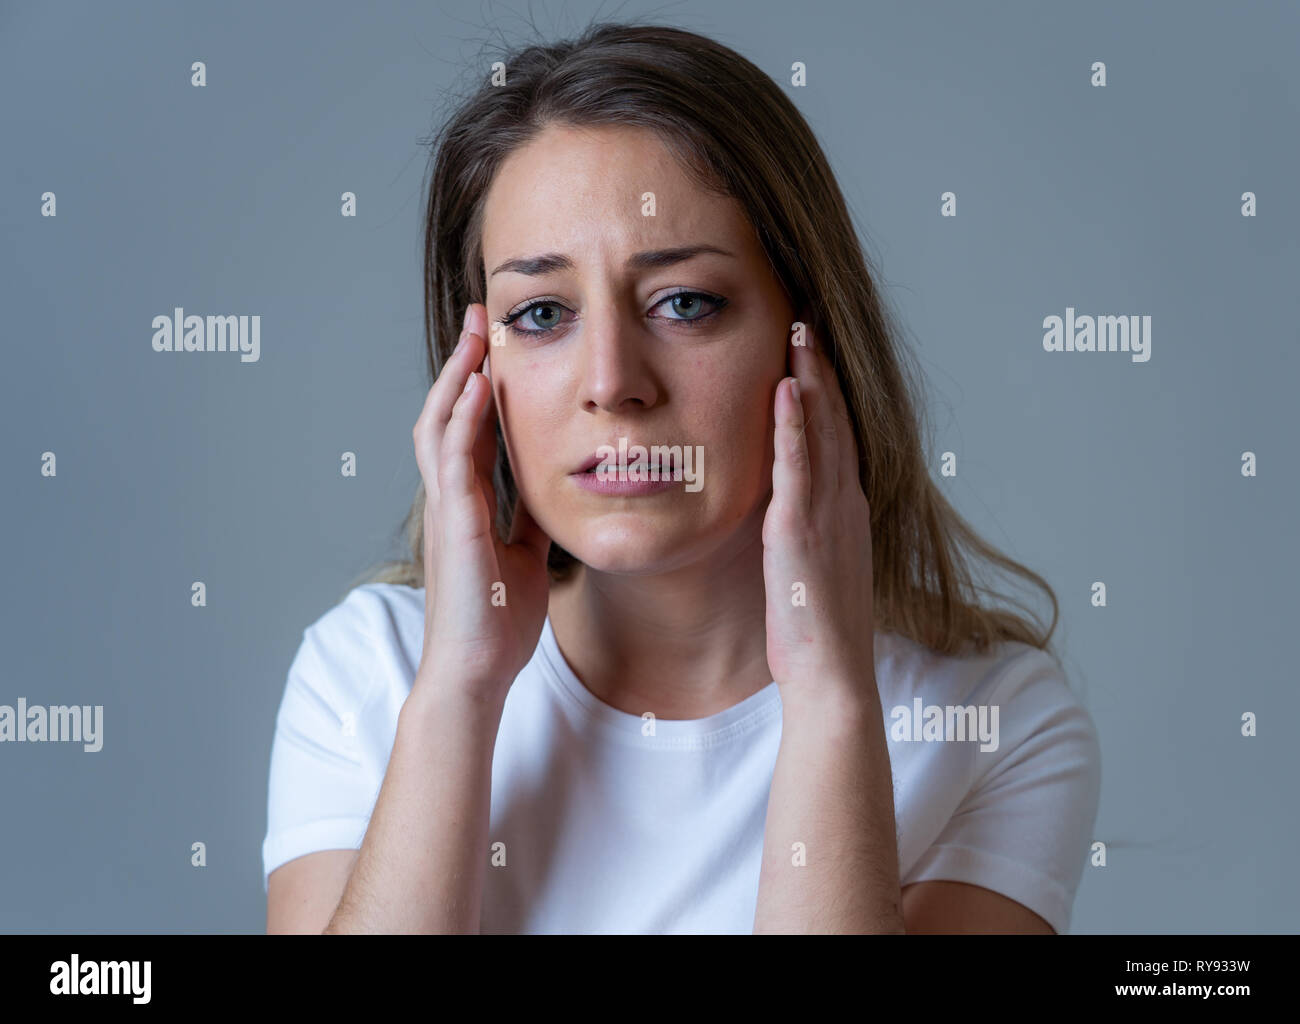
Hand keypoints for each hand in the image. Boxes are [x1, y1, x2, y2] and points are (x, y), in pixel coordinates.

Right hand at [411, 304, 551, 703]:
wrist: (476, 673)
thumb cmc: (496, 624)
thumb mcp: (525, 558)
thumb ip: (528, 522)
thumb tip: (548, 495)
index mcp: (468, 505)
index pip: (470, 430)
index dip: (480, 386)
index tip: (497, 347)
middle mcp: (451, 499)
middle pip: (448, 413)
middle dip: (463, 363)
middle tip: (480, 317)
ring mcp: (448, 509)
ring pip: (442, 425)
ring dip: (459, 376)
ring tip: (477, 334)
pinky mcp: (454, 526)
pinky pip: (454, 460)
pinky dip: (466, 419)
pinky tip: (481, 387)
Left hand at [762, 325, 876, 707]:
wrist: (832, 676)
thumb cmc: (815, 632)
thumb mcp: (812, 568)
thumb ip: (804, 531)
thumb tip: (785, 512)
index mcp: (845, 511)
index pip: (836, 437)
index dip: (826, 392)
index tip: (811, 353)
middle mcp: (844, 503)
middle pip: (834, 421)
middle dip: (821, 369)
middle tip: (807, 321)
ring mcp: (827, 515)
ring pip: (821, 432)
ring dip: (811, 379)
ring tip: (799, 331)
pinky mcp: (802, 532)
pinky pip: (798, 468)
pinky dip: (794, 426)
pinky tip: (787, 389)